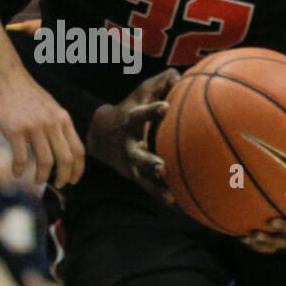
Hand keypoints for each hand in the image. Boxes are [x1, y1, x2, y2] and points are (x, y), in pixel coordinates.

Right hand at [0, 67, 84, 187]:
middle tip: (58, 185)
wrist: (2, 75)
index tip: (74, 180)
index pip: (78, 149)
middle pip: (66, 159)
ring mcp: (34, 126)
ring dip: (42, 177)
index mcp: (62, 118)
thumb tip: (61, 147)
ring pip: (46, 162)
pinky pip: (21, 158)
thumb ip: (56, 124)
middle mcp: (52, 122)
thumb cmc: (23, 92)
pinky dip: (20, 170)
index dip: (78, 169)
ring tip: (37, 181)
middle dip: (64, 177)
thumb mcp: (49, 105)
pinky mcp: (15, 130)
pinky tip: (17, 173)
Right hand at [86, 67, 179, 200]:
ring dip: (157, 188)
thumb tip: (180, 76)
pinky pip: (153, 190)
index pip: (141, 115)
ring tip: (173, 197)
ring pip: (144, 178)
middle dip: (149, 162)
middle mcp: (129, 146)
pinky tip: (184, 209)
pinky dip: (167, 199)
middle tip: (162, 167)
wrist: (101, 135)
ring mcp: (132, 164)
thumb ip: (160, 83)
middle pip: (138, 156)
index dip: (152, 111)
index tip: (166, 107)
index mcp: (131, 122)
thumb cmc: (131, 108)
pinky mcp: (138, 177)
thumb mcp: (141, 93)